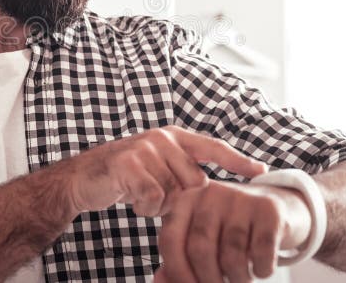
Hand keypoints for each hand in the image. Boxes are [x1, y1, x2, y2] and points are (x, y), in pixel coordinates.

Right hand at [65, 125, 266, 216]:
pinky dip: (144, 208)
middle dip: (178, 199)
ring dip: (157, 205)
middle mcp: (163, 137)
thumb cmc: (126, 178)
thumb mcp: (158, 168)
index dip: (238, 160)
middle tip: (153, 193)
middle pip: (195, 183)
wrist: (83, 179)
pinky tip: (129, 198)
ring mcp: (145, 148)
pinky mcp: (129, 163)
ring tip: (138, 193)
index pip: (213, 148)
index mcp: (174, 137)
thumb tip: (214, 188)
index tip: (262, 171)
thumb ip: (183, 171)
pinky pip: (153, 199)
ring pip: (173, 194)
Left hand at [154, 181, 311, 282]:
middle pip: (200, 250)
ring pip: (231, 255)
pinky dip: (262, 270)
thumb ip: (179, 262)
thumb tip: (159, 281)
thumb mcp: (203, 242)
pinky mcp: (269, 209)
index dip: (178, 273)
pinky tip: (261, 268)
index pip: (170, 241)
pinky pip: (260, 253)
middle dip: (209, 281)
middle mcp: (210, 193)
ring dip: (238, 280)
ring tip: (242, 279)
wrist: (279, 207)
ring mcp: (240, 198)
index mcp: (186, 201)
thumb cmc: (231, 231)